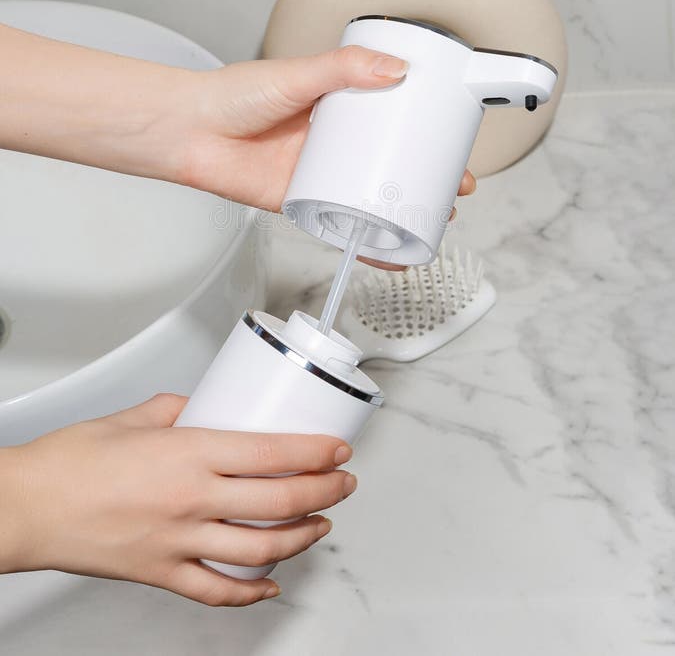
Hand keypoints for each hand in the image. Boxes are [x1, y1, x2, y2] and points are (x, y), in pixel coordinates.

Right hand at [1, 394, 355, 606]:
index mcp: (189, 453)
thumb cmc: (70, 462)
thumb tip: (204, 404)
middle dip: (325, 492)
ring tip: (320, 525)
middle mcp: (192, 499)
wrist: (26, 508)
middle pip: (281, 502)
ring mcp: (180, 542)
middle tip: (343, 483)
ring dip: (301, 538)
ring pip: (261, 550)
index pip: (274, 453)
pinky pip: (217, 592)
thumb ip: (178, 408)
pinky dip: (250, 593)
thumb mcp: (134, 417)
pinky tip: (269, 585)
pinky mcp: (162, 574)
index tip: (339, 450)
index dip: (317, 453)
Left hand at [180, 46, 475, 214]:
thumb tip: (393, 68)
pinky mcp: (300, 203)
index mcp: (334, 106)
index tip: (453, 136)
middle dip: (426, 176)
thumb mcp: (295, 73)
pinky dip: (364, 241)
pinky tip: (389, 252)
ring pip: (370, 196)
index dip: (424, 129)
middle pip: (389, 162)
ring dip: (403, 210)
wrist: (188, 131)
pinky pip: (339, 225)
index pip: (390, 117)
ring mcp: (317, 174)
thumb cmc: (231, 96)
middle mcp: (330, 142)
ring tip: (435, 219)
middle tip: (455, 186)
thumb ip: (343, 68)